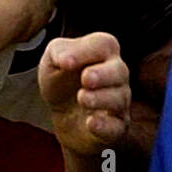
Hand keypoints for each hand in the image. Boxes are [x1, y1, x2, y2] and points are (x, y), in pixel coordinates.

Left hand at [39, 33, 131, 155]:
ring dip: (101, 99)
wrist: (64, 116)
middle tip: (85, 79)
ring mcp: (119, 102)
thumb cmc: (63, 81)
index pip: (104, 45)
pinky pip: (117, 127)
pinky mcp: (116, 127)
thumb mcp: (52, 61)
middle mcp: (117, 75)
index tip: (65, 62)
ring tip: (82, 98)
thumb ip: (58, 52)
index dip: (85, 52)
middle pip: (119, 71)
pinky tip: (91, 123)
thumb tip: (65, 60)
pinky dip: (105, 126)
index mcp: (103, 52)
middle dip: (104, 75)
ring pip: (119, 99)